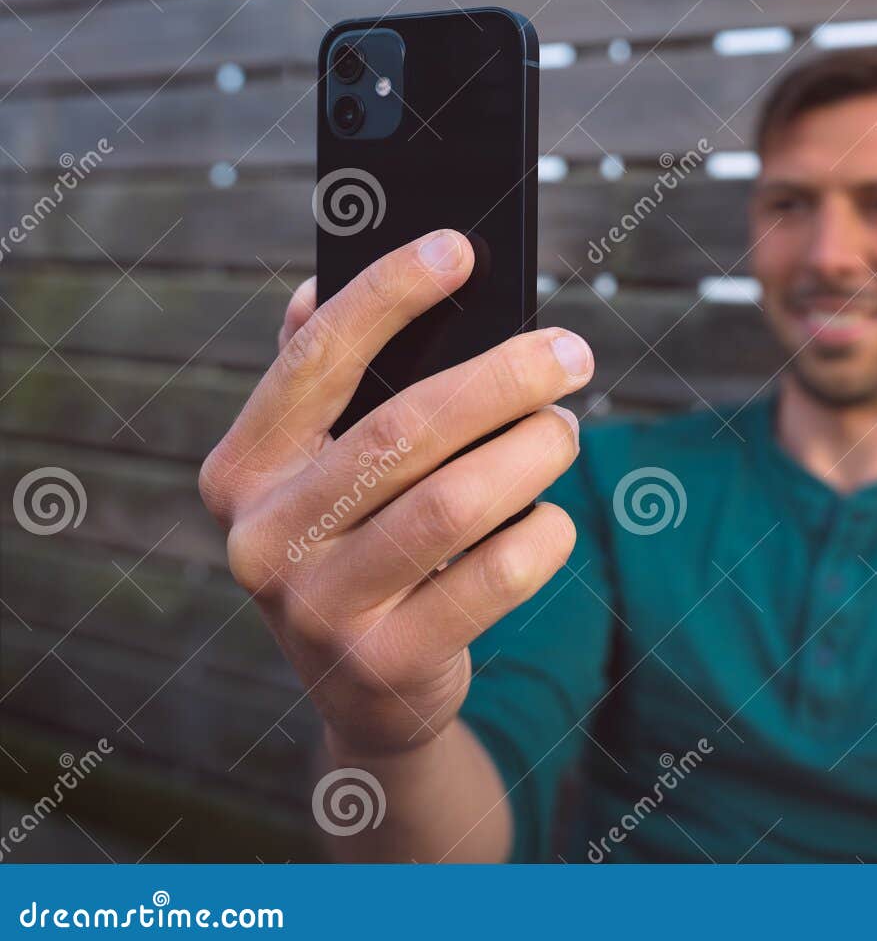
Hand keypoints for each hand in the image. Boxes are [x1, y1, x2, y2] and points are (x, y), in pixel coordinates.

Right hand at [199, 230, 592, 759]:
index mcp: (243, 470)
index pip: (316, 360)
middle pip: (405, 429)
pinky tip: (554, 520)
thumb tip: (322, 283)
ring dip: (532, 451)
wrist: (368, 691)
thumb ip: (321, 387)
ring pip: (454, 503)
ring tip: (565, 428)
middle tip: (570, 354)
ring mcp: (319, 609)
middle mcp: (264, 539)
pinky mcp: (385, 664)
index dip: (388, 294)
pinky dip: (541, 536)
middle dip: (503, 377)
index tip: (460, 249)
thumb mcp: (323, 472)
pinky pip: (493, 577)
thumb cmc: (359, 545)